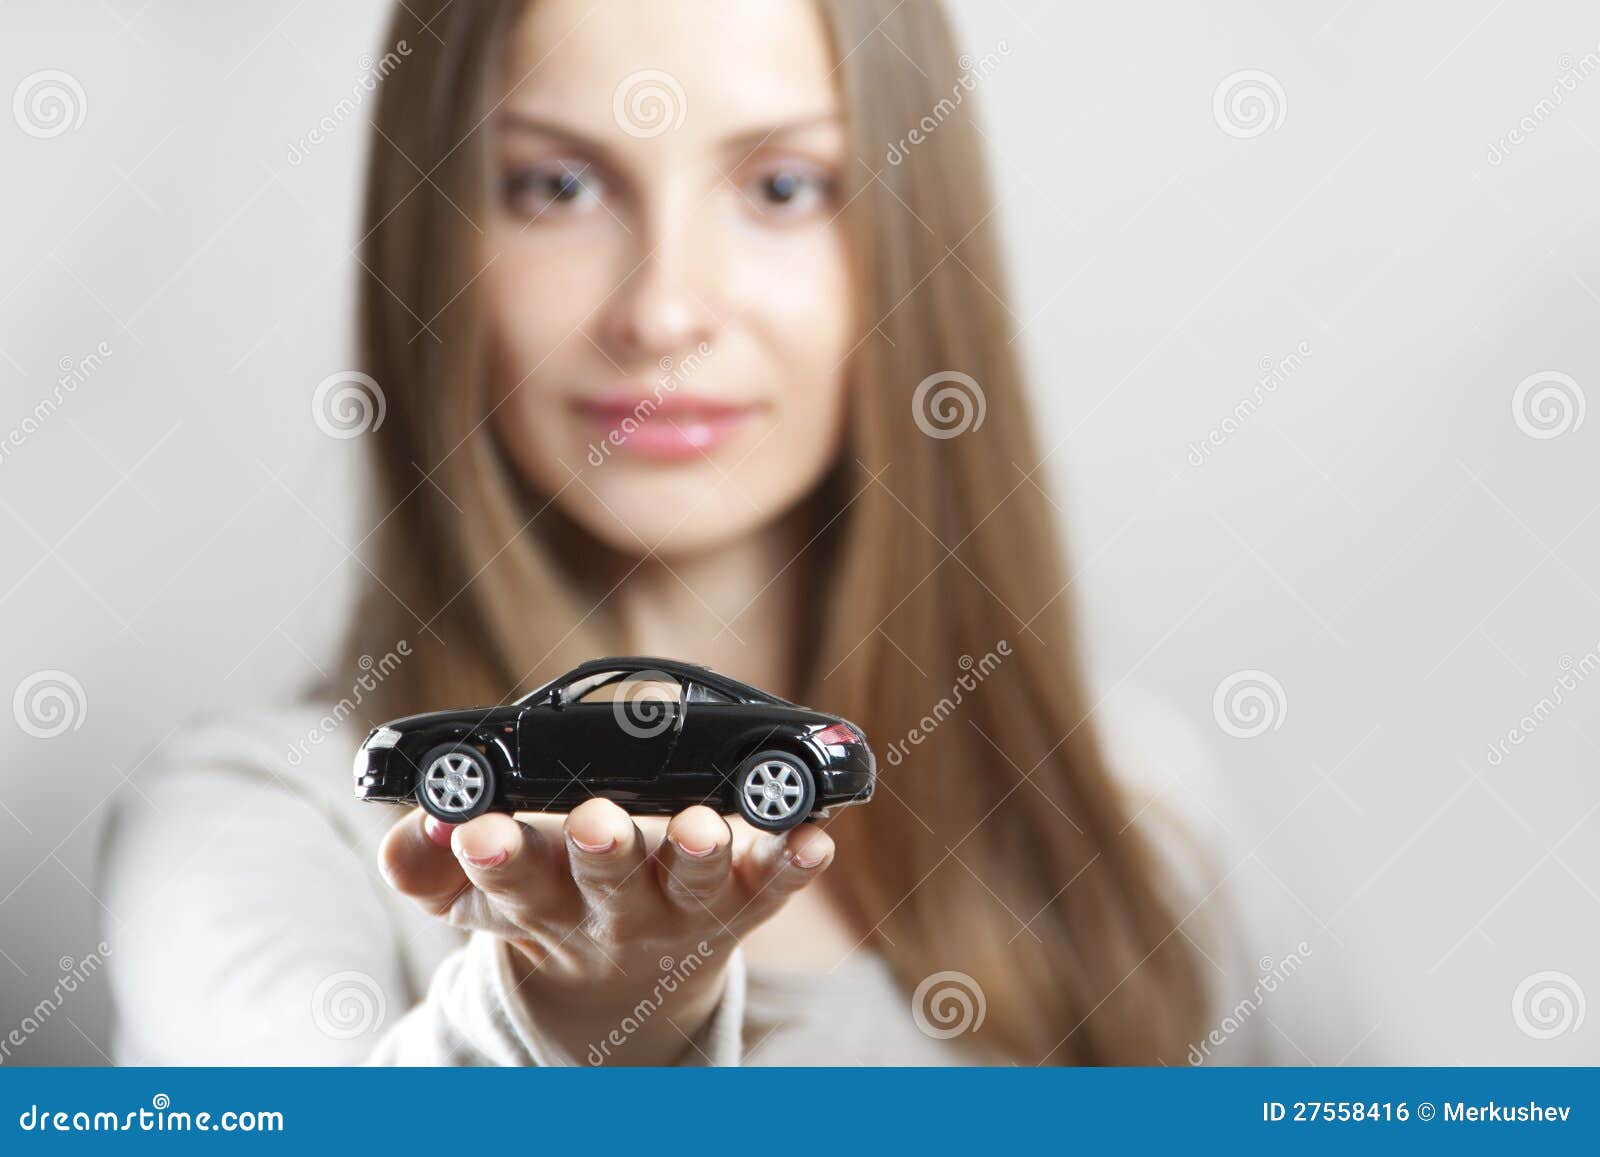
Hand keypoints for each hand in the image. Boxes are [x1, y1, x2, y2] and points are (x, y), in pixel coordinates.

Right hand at [378, 798, 833, 1064]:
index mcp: (540, 897)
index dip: (493, 855)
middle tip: (596, 824)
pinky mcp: (741, 905)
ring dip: (701, 852)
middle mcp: (613, 907)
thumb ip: (425, 862)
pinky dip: (795, 863)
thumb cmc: (542, 902)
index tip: (480, 831)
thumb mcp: (468, 896)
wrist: (618, 985)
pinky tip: (815, 836)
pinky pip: (774, 887)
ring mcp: (682, 908)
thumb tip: (419, 827)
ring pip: (695, 882)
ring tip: (705, 827)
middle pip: (608, 879)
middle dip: (602, 849)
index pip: (510, 875)